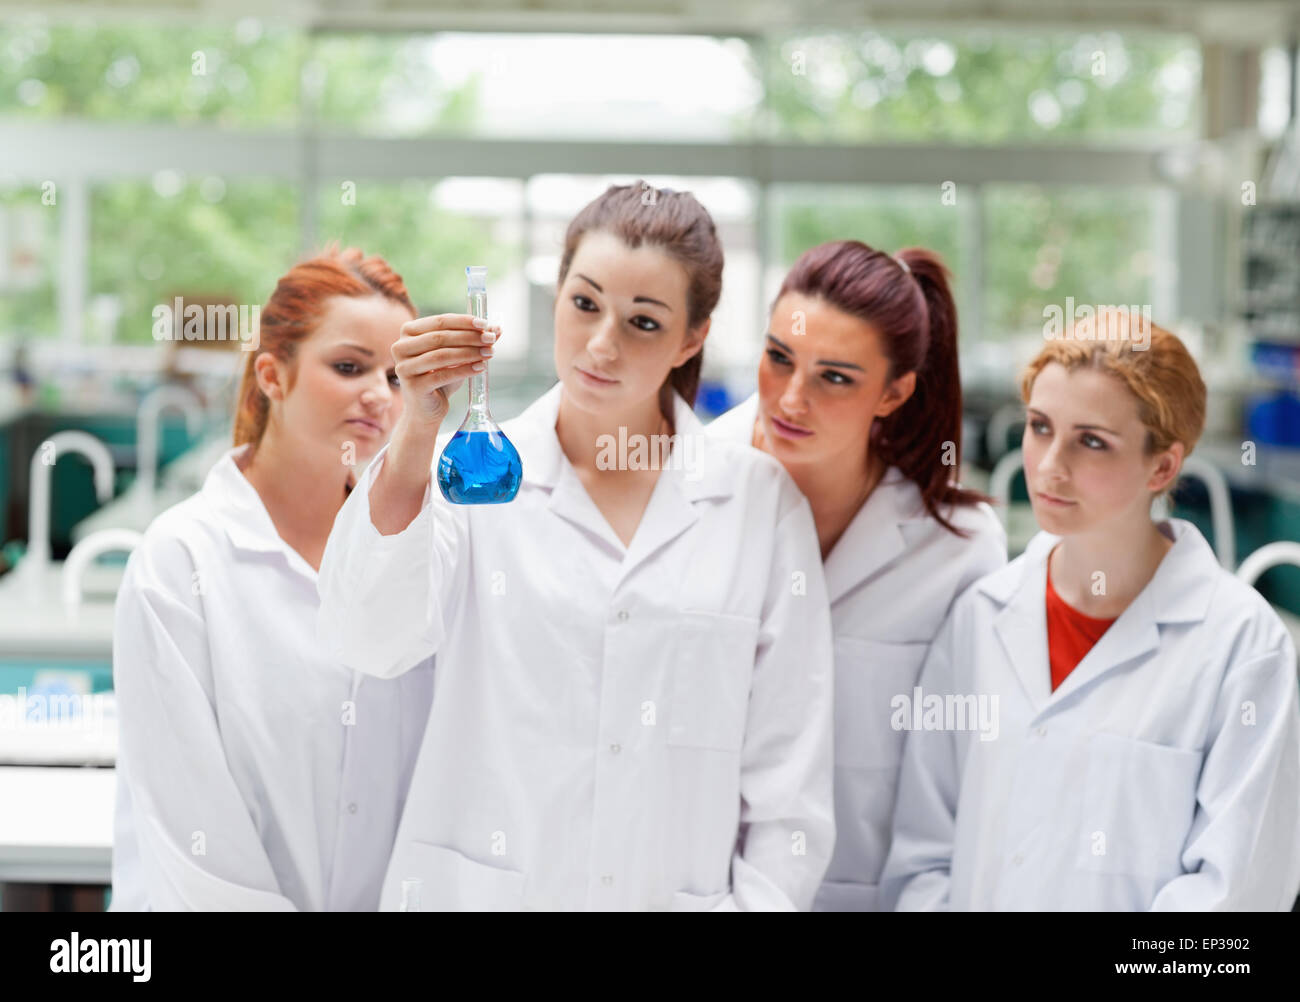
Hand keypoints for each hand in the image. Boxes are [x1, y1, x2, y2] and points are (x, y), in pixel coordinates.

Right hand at [392, 313, 501, 428]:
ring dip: (469, 353)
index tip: (485, 324)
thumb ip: (474, 340)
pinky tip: (480, 367)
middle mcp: (400, 347)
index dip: (464, 321)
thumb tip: (497, 328)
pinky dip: (464, 370)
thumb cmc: (441, 377)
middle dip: (470, 337)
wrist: (427, 409)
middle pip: (440, 337)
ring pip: (441, 355)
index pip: (440, 321)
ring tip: (489, 353)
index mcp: (409, 332)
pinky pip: (442, 375)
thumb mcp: (458, 355)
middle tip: (491, 339)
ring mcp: (404, 367)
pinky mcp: (413, 386)